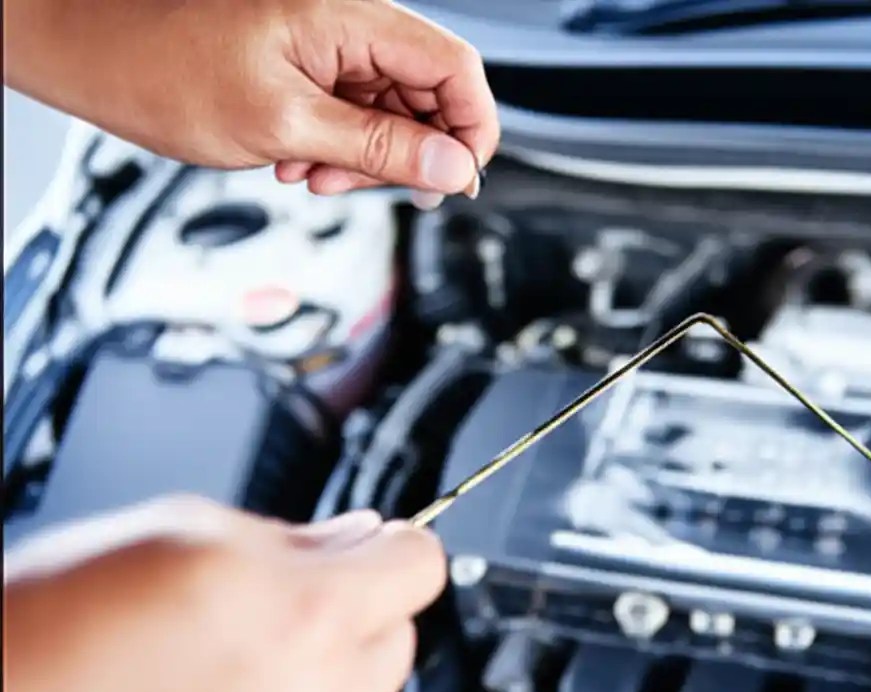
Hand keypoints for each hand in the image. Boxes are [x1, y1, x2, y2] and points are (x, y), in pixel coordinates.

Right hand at [2, 496, 446, 691]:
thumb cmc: (54, 623)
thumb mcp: (181, 531)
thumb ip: (291, 535)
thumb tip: (357, 533)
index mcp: (309, 612)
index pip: (420, 565)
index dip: (393, 542)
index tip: (374, 538)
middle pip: (399, 633)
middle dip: (361, 603)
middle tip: (290, 588)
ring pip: (362, 688)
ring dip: (326, 657)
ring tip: (240, 641)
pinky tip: (224, 685)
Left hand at [3, 0, 498, 201]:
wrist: (94, 56)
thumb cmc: (165, 71)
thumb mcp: (286, 125)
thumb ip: (379, 148)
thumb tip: (452, 170)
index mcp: (350, 17)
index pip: (455, 69)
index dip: (471, 131)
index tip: (456, 182)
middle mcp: (348, 22)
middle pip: (428, 92)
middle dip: (408, 152)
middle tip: (373, 189)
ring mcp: (329, 42)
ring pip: (391, 107)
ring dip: (366, 156)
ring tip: (315, 175)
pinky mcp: (308, 62)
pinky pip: (353, 107)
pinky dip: (337, 145)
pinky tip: (299, 161)